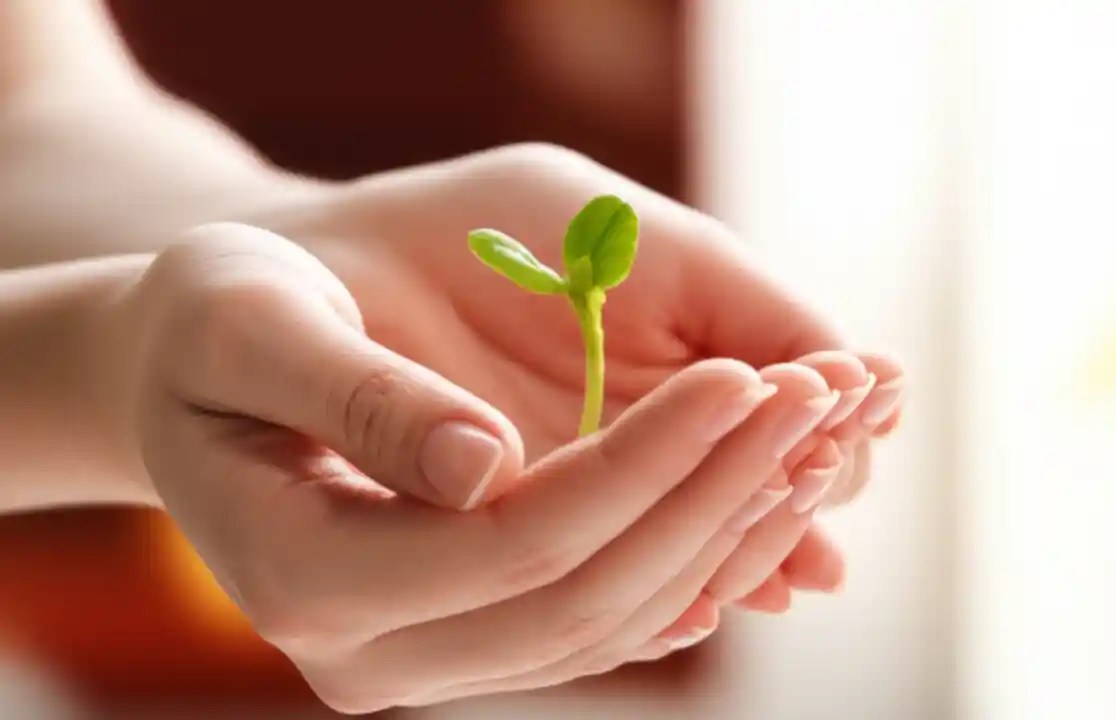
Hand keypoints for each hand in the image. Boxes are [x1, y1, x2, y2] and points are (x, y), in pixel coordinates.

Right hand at [258, 144, 906, 606]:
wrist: (196, 377)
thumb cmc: (212, 326)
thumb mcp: (250, 326)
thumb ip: (357, 397)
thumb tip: (485, 465)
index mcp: (307, 577)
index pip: (519, 542)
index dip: (646, 465)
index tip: (747, 377)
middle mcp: (373, 652)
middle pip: (588, 599)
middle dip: (715, 498)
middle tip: (818, 401)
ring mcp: (427, 658)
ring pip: (616, 624)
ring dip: (729, 534)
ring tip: (816, 442)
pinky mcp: (473, 634)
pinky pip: (610, 617)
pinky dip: (696, 555)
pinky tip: (760, 489)